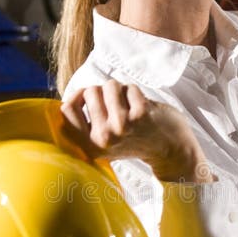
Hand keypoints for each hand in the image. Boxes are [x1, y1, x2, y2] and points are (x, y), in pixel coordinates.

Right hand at [61, 80, 213, 182]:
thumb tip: (71, 96)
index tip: (88, 98)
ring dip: (120, 91)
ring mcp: (122, 125)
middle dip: (103, 93)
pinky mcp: (140, 114)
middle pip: (89, 92)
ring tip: (129, 107)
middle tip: (118, 108)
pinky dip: (136, 93)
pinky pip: (129, 87)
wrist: (170, 151)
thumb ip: (86, 123)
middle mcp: (104, 137)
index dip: (77, 96)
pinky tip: (143, 109)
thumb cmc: (134, 139)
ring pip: (109, 85)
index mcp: (89, 145)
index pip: (67, 109)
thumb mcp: (104, 141)